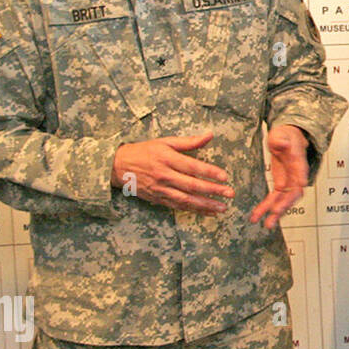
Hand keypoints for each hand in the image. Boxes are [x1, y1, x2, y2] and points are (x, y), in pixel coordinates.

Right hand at [112, 132, 232, 214]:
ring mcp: (160, 189)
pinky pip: (178, 206)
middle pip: (191, 185)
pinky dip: (194, 210)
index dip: (209, 172)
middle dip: (212, 190)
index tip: (224, 176)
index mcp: (167, 159)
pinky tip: (208, 212)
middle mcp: (164, 175)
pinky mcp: (158, 199)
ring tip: (222, 208)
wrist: (119, 166)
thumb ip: (189, 141)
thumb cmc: (144, 151)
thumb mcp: (165, 142)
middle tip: (230, 193)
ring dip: (205, 205)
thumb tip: (209, 135)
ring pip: (186, 199)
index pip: (192, 166)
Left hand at [250, 124, 308, 228]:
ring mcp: (289, 181)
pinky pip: (274, 199)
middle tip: (275, 214)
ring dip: (275, 213)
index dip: (298, 183)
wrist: (287, 137)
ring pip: (284, 200)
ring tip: (266, 225)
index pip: (301, 174)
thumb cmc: (286, 135)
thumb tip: (281, 143)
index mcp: (298, 162)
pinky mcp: (281, 184)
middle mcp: (296, 175)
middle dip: (284, 204)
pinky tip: (257, 216)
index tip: (296, 191)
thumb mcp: (282, 133)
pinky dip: (266, 208)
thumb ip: (280, 139)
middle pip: (293, 193)